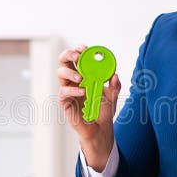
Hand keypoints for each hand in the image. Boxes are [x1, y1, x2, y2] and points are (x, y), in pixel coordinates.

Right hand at [57, 45, 121, 169]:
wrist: (100, 129)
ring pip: (60, 74)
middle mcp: (73, 80)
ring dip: (69, 72)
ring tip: (80, 78)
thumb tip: (115, 75)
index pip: (77, 58)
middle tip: (77, 56)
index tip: (85, 48)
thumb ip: (115, 86)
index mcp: (83, 74)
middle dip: (68, 55)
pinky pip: (63, 92)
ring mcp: (68, 90)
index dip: (79, 50)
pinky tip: (82, 91)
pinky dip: (73, 90)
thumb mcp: (113, 96)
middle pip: (64, 61)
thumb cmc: (104, 110)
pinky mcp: (65, 102)